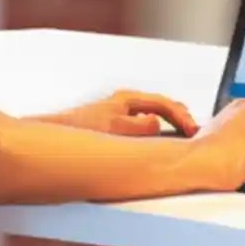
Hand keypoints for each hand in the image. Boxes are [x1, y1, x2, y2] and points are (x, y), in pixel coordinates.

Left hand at [40, 90, 199, 136]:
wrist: (51, 135)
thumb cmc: (76, 130)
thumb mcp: (111, 129)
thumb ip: (136, 127)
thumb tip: (156, 124)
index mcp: (126, 100)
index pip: (163, 103)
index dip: (181, 116)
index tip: (193, 130)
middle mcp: (123, 104)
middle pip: (161, 106)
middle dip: (179, 118)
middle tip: (193, 132)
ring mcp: (118, 114)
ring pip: (152, 116)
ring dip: (168, 125)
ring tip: (180, 138)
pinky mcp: (112, 126)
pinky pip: (141, 126)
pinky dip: (154, 132)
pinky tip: (153, 145)